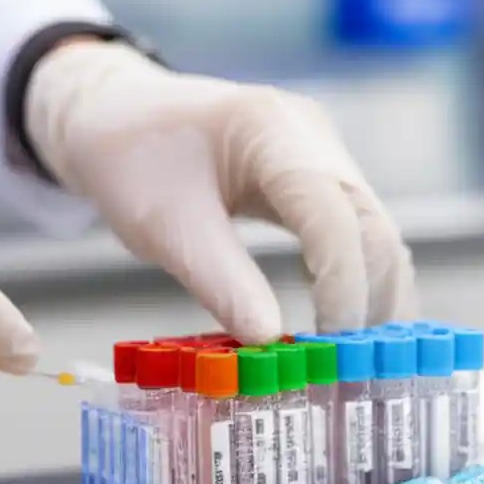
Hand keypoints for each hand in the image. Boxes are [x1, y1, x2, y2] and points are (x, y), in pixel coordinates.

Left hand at [26, 41, 416, 340]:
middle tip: (350, 369)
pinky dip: (352, 279)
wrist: (111, 114)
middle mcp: (311, 133)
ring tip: (348, 359)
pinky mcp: (315, 174)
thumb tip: (270, 343)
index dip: (342, 284)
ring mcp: (320, 151)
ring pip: (373, 230)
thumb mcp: (162, 227)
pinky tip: (335, 324)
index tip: (329, 346)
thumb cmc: (127, 160)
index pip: (333, 213)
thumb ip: (220, 281)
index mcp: (270, 129)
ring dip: (370, 295)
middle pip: (371, 223)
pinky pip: (353, 230)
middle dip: (369, 299)